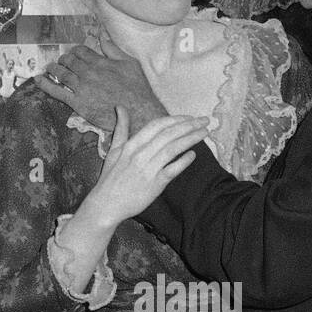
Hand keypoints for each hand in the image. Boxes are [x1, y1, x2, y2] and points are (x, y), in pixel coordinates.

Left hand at [37, 34, 168, 132]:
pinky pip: (57, 92)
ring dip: (54, 69)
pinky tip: (38, 80)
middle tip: (63, 61)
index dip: (76, 50)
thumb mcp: (130, 63)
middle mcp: (88, 73)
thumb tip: (103, 37)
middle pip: (70, 61)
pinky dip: (45, 85)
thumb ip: (114, 50)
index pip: (81, 51)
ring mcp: (81, 88)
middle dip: (65, 59)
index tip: (75, 53)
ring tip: (50, 67)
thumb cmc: (138, 90)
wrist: (138, 113)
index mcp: (100, 62)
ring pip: (61, 74)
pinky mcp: (78, 103)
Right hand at [83, 107, 207, 229]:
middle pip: (168, 134)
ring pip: (172, 149)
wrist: (106, 205)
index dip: (175, 119)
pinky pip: (172, 170)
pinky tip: (193, 155)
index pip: (157, 125)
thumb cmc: (110, 178)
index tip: (189, 117)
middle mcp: (140, 154)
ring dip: (190, 139)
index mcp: (131, 145)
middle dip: (189, 125)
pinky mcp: (154, 184)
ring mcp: (148, 169)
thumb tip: (120, 107)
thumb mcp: (113, 150)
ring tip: (204, 133)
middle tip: (205, 121)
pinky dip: (183, 161)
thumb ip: (121, 128)